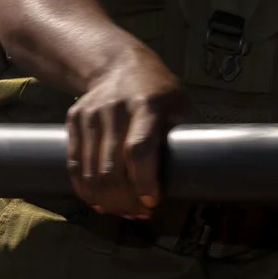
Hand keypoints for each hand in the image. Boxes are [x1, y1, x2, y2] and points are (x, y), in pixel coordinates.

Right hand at [66, 50, 188, 219]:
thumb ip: (187, 136)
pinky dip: (85, 190)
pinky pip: (74, 164)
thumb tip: (203, 175)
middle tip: (139, 213)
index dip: (144, 181)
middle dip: (124, 199)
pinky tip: (99, 202)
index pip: (139, 149)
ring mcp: (91, 114)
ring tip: (122, 211)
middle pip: (111, 167)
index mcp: (147, 105)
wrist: (118, 65)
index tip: (151, 202)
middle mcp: (115, 109)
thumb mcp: (180, 104)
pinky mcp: (74, 120)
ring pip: (90, 171)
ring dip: (106, 200)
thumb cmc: (158, 92)